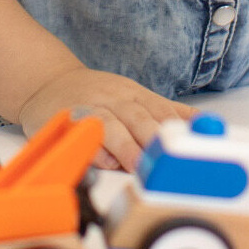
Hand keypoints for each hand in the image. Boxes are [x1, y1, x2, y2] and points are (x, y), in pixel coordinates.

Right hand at [18, 68, 191, 172]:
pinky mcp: (66, 122)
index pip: (160, 108)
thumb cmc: (96, 93)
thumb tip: (201, 123)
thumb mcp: (132, 94)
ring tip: (140, 167)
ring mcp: (89, 108)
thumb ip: (164, 110)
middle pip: (138, 116)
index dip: (177, 127)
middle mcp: (113, 98)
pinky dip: (95, 150)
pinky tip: (106, 162)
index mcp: (133, 94)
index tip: (193, 145)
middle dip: (154, 138)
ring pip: (111, 125)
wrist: (47, 81)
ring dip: (127, 147)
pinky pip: (82, 136)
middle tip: (168, 161)